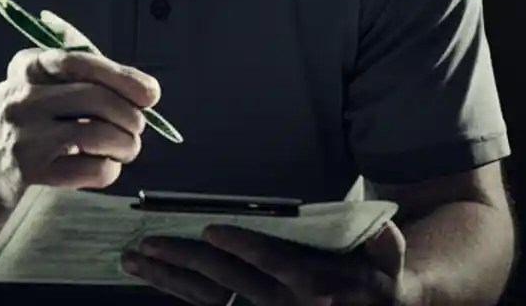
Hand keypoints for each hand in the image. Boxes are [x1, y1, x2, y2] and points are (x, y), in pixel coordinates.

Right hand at [0, 25, 161, 203]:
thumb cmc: (39, 123)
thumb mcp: (51, 86)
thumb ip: (92, 75)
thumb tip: (147, 89)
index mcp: (27, 66)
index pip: (80, 62)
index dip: (123, 77)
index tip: (151, 94)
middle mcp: (18, 97)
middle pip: (95, 99)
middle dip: (131, 116)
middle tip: (137, 128)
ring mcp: (21, 135)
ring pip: (96, 134)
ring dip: (127, 144)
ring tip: (127, 148)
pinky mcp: (29, 172)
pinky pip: (91, 168)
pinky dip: (110, 169)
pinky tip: (106, 166)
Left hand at [122, 222, 414, 305]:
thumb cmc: (379, 280)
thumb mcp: (391, 258)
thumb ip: (385, 242)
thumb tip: (379, 227)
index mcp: (317, 286)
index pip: (272, 264)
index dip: (241, 248)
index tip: (211, 230)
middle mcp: (284, 305)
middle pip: (228, 281)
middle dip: (186, 260)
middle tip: (150, 242)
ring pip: (208, 298)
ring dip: (169, 278)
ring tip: (135, 259)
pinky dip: (178, 292)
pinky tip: (154, 277)